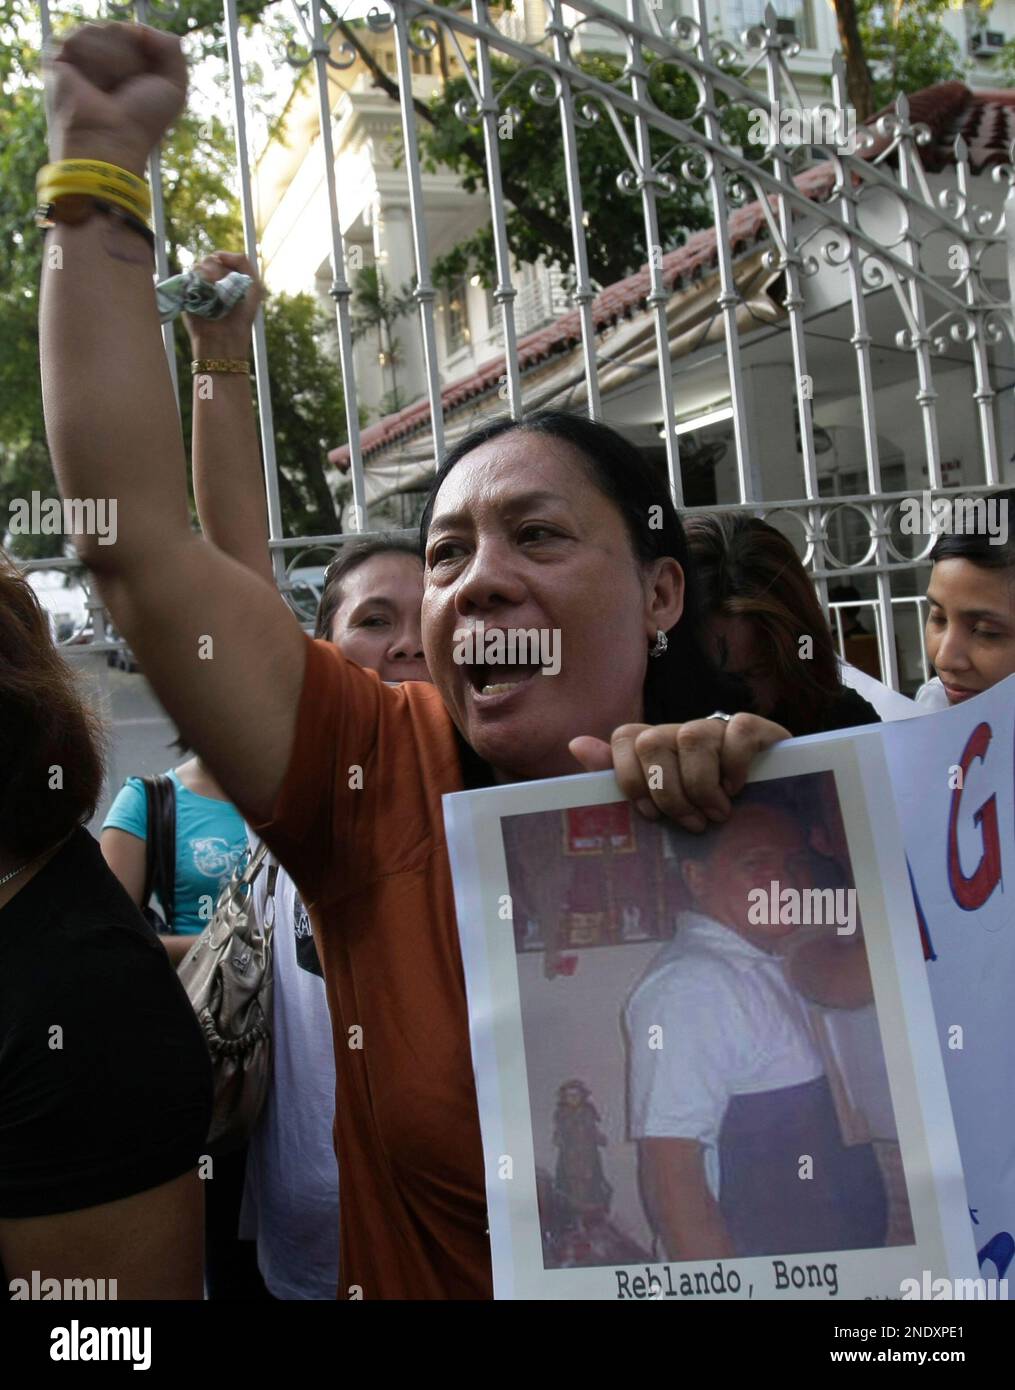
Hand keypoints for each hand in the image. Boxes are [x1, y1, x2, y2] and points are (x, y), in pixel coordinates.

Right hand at [46, 22, 186, 177]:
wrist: (111, 138)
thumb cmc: (142, 121)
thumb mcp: (175, 85)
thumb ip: (171, 47)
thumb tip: (141, 28)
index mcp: (127, 65)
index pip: (137, 33)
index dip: (145, 52)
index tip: (144, 80)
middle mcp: (101, 59)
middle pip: (121, 29)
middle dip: (131, 58)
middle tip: (125, 90)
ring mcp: (79, 57)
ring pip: (102, 29)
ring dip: (114, 62)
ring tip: (107, 90)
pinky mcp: (57, 56)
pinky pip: (82, 35)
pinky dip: (95, 60)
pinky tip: (91, 84)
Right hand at [185, 252, 263, 358]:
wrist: (224, 340)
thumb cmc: (240, 318)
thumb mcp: (254, 288)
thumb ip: (243, 263)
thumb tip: (218, 254)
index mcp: (226, 278)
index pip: (221, 257)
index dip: (226, 262)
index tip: (231, 276)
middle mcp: (210, 281)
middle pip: (209, 259)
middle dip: (218, 271)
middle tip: (223, 288)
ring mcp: (196, 287)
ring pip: (197, 266)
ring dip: (210, 277)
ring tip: (216, 295)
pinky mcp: (185, 295)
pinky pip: (187, 278)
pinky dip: (198, 283)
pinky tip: (205, 295)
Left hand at [569, 713, 791, 831]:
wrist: (765, 800)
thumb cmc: (703, 807)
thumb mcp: (660, 801)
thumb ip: (617, 775)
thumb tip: (576, 744)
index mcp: (654, 746)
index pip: (624, 738)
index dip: (630, 779)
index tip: (649, 814)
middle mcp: (680, 731)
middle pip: (653, 742)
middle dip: (668, 792)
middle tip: (692, 822)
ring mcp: (715, 726)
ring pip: (692, 737)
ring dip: (702, 786)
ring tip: (717, 814)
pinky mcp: (752, 727)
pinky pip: (737, 732)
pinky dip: (735, 766)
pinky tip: (738, 789)